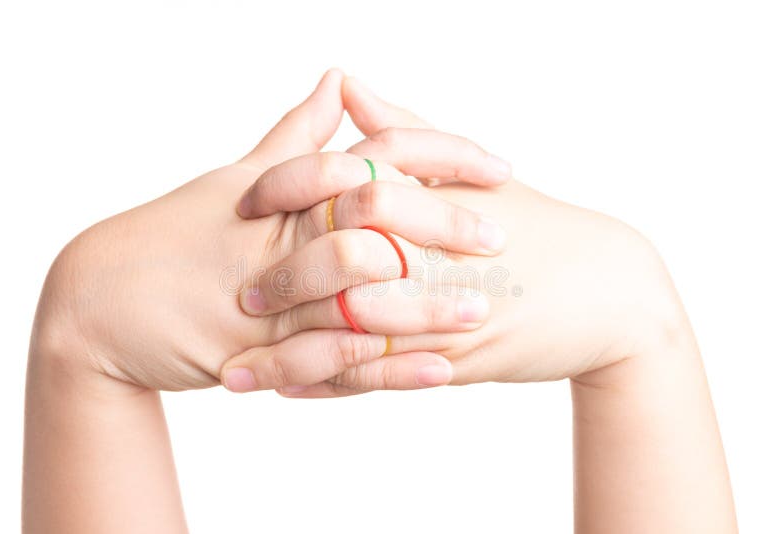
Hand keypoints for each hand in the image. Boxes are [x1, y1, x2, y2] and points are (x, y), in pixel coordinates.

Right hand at [30, 70, 512, 392]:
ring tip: (481, 312)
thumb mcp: (236, 184)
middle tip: (499, 237)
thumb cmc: (174, 237)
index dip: (439, 155)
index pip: (373, 154)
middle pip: (371, 217)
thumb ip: (296, 139)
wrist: (100, 302)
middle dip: (440, 225)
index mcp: (281, 189)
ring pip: (358, 295)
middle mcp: (277, 236)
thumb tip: (338, 82)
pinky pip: (333, 364)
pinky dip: (388, 370)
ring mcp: (266, 297)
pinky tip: (438, 372)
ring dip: (424, 306)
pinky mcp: (256, 354)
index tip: (494, 166)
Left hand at [228, 76, 684, 396]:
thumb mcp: (478, 176)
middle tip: (227, 305)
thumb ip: (405, 133)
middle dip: (282, 289)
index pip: (352, 189)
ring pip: (359, 336)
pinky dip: (339, 384)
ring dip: (295, 357)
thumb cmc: (543, 227)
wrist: (614, 294)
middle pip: (345, 270)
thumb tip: (345, 83)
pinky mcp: (463, 359)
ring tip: (237, 370)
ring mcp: (451, 310)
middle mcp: (441, 253)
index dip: (290, 196)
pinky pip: (389, 376)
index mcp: (439, 198)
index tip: (240, 207)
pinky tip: (296, 391)